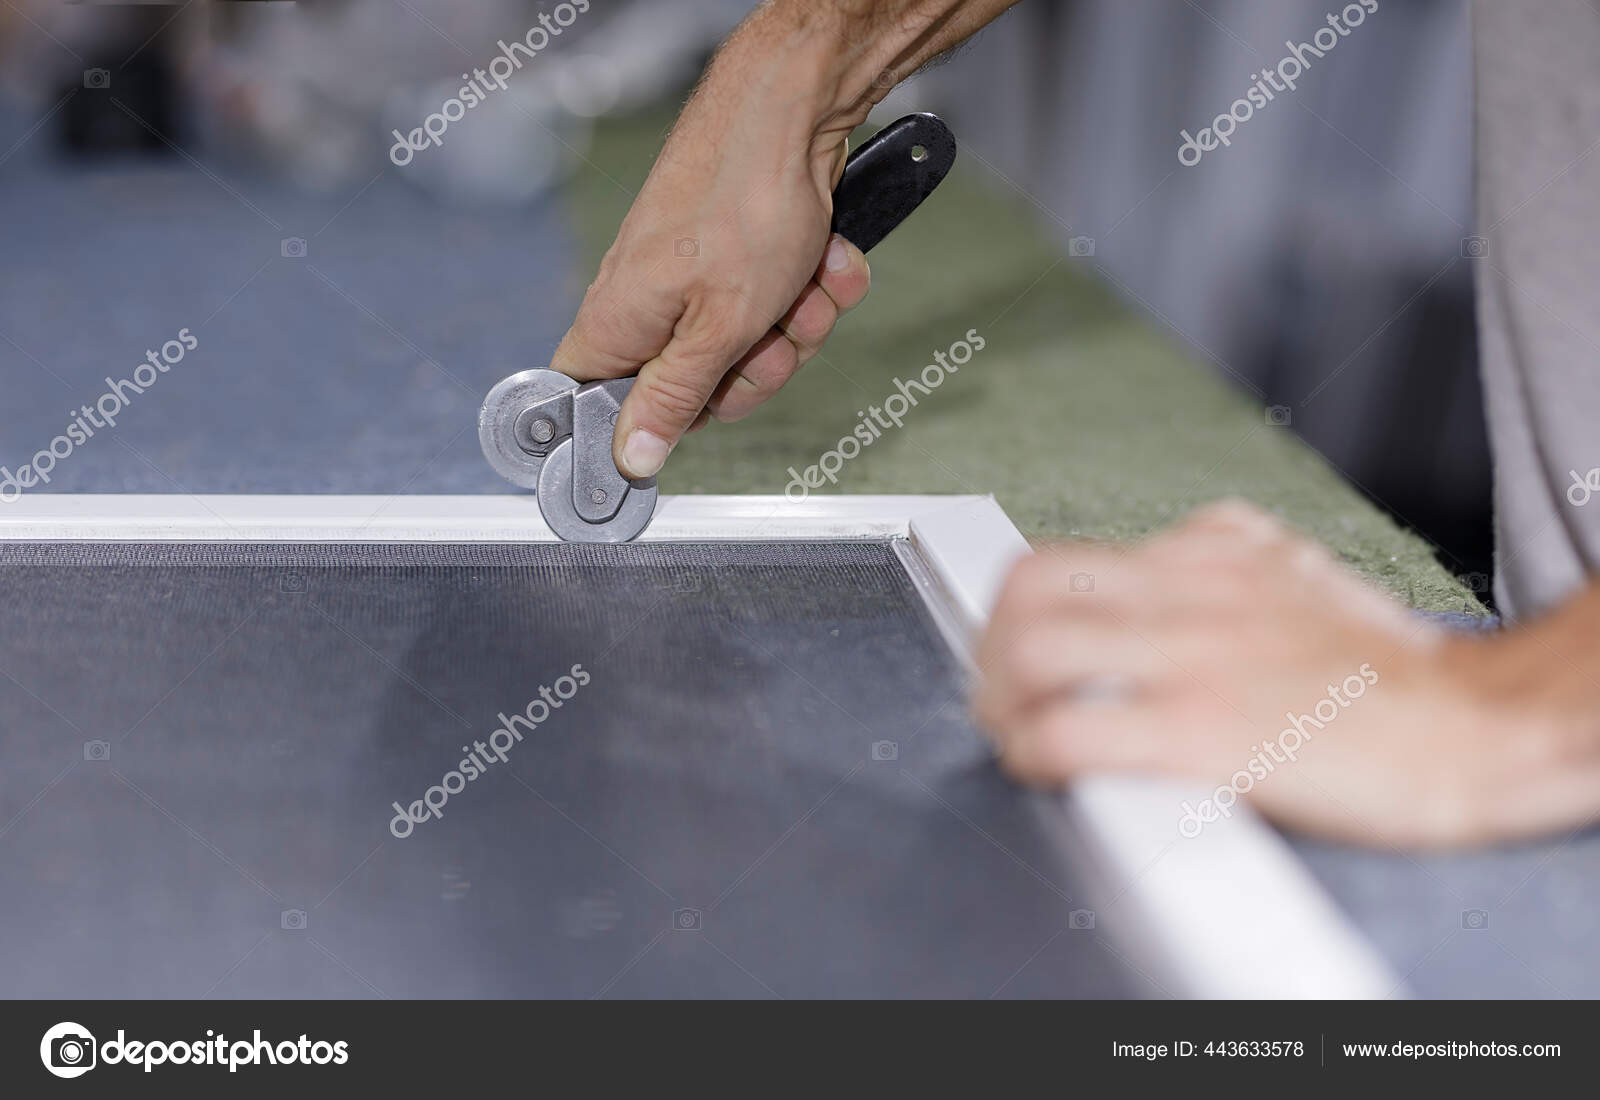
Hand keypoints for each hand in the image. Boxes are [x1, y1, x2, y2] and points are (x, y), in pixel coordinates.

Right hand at [549, 21, 871, 478]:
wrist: (794, 112)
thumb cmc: (744, 201)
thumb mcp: (717, 328)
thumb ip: (674, 400)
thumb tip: (631, 458)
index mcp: (616, 326)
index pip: (597, 409)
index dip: (648, 427)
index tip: (690, 422)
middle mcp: (649, 306)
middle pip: (701, 392)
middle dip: (756, 368)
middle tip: (768, 334)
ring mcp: (699, 283)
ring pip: (754, 351)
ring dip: (797, 322)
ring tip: (800, 282)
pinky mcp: (744, 261)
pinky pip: (782, 307)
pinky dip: (813, 285)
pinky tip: (821, 258)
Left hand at [974, 500, 1599, 847]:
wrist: (1473, 726)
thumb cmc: (1391, 670)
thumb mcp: (1303, 573)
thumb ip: (1231, 556)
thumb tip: (1182, 547)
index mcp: (1212, 553)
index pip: (1065, 557)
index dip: (1016, 611)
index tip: (1012, 650)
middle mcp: (1190, 590)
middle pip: (1027, 589)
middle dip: (990, 648)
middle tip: (998, 696)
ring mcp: (1190, 658)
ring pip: (1030, 649)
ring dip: (999, 699)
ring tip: (1014, 734)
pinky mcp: (1200, 731)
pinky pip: (1069, 728)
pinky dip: (1034, 751)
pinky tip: (1045, 768)